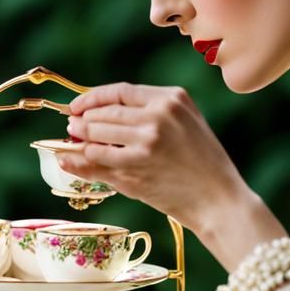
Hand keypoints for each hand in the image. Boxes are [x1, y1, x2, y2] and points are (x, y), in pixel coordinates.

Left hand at [61, 83, 285, 267]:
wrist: (219, 199)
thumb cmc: (204, 163)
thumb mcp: (187, 123)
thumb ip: (152, 111)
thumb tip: (103, 111)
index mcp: (172, 99)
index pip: (121, 91)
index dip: (93, 97)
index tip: (78, 106)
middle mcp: (159, 115)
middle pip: (105, 112)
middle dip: (83, 119)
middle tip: (72, 126)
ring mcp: (146, 142)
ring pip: (96, 133)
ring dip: (80, 138)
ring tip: (74, 141)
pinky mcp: (136, 168)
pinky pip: (96, 158)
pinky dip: (79, 159)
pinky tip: (70, 159)